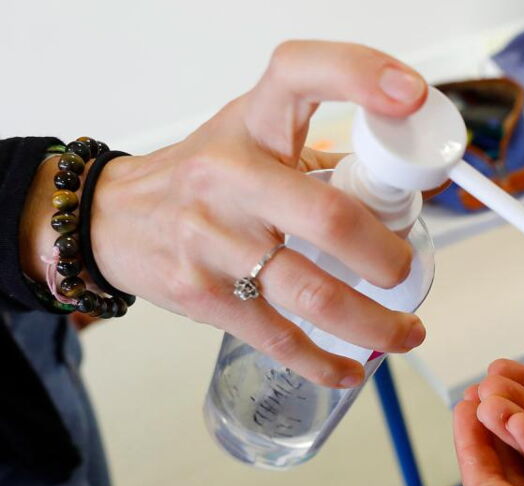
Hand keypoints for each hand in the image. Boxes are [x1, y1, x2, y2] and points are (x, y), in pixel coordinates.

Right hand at [23, 41, 432, 387]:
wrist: (111, 219)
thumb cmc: (201, 176)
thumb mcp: (252, 139)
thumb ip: (321, 155)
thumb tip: (398, 189)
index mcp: (254, 124)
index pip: (302, 74)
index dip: (359, 75)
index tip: (409, 95)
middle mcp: (232, 175)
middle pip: (330, 217)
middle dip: (387, 256)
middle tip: (407, 271)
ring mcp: (214, 238)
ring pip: (314, 293)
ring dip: (374, 322)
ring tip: (406, 331)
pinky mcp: (203, 293)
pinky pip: (279, 337)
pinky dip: (323, 362)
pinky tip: (350, 369)